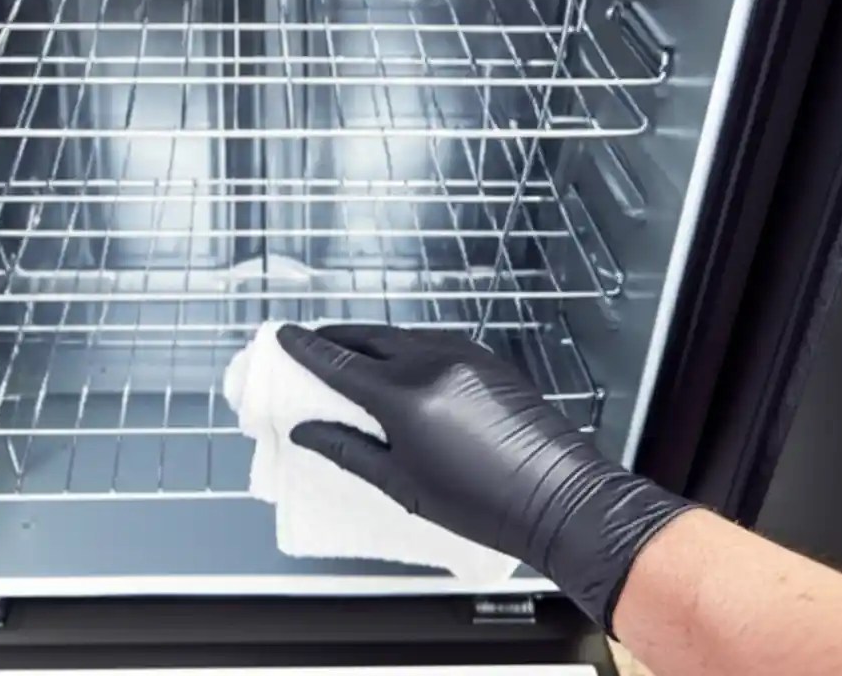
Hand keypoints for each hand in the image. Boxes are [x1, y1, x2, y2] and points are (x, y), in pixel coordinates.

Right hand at [277, 323, 693, 631]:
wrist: (559, 499)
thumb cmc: (480, 504)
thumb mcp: (401, 484)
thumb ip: (347, 449)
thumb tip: (306, 430)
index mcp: (405, 397)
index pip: (339, 362)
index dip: (305, 349)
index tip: (282, 336)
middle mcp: (432, 363)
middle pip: (369, 338)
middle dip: (336, 339)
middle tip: (310, 346)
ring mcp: (465, 355)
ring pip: (402, 337)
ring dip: (371, 342)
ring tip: (349, 357)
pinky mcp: (487, 359)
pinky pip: (432, 343)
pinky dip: (404, 348)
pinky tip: (397, 367)